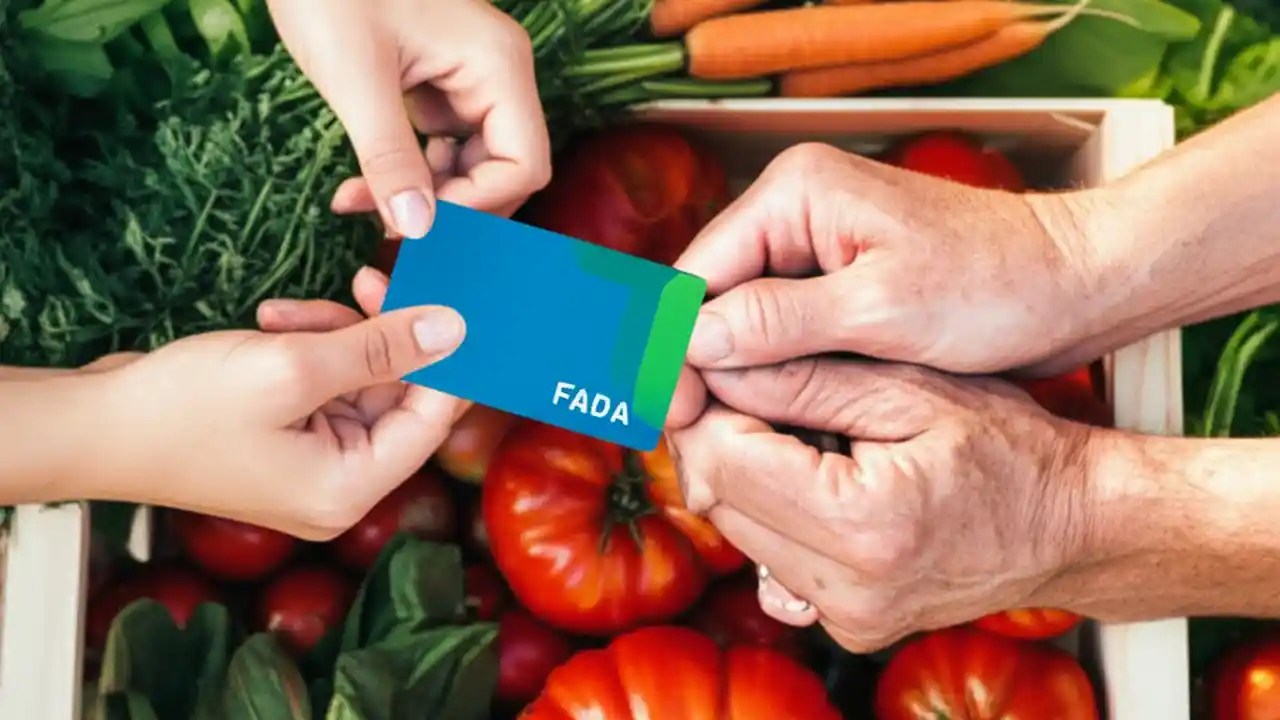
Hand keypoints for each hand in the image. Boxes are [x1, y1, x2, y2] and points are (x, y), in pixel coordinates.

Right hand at [81, 268, 468, 538]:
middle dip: (383, 336)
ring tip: (289, 312)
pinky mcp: (287, 434)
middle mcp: (339, 483)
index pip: (431, 420)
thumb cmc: (182, 410)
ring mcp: (312, 460)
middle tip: (373, 280)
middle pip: (398, 398)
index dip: (448, 359)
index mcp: (349, 487)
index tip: (454, 302)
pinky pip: (325, 382)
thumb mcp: (292, 367)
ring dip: (336, 334)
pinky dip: (309, 346)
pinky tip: (272, 319)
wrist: (92, 425)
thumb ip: (380, 348)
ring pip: (360, 380)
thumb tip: (455, 330)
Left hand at [267, 0, 550, 235]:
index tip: (416, 225)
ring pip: (473, 166)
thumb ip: (389, 156)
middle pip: (505, 170)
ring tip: (361, 205)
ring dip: (426, 198)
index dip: (477, 206)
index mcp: (498, 65)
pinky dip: (411, 175)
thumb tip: (417, 230)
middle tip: (387, 229)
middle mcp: (497, 74)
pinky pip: (444, 148)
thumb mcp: (353, 77)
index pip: (523, 165)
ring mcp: (470, 79)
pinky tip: (365, 184)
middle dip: (452, 209)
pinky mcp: (440, 84)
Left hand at [666, 358, 1096, 652]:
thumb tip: (712, 364)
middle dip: (716, 432)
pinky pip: (770, 560)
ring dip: (741, 470)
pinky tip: (810, 475)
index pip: (725, 457)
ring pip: (736, 529)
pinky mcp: (847, 627)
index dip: (705, 400)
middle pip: (719, 497)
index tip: (712, 357)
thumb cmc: (1008, 445)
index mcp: (864, 524)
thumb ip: (801, 378)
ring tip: (792, 425)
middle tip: (744, 379)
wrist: (1073, 526)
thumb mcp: (909, 387)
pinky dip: (771, 512)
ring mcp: (847, 619)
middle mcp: (848, 591)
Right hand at [667, 143, 1106, 427]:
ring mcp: (816, 245)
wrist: (1076, 281)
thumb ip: (782, 320)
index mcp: (795, 193)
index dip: (672, 349)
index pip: (696, 274)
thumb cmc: (997, 284)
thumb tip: (691, 341)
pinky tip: (763, 421)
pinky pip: (778, 327)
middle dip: (697, 367)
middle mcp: (794, 209)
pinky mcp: (838, 279)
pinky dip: (768, 373)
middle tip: (694, 445)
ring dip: (730, 375)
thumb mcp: (885, 308)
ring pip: (740, 317)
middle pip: (710, 296)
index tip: (672, 418)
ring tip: (722, 444)